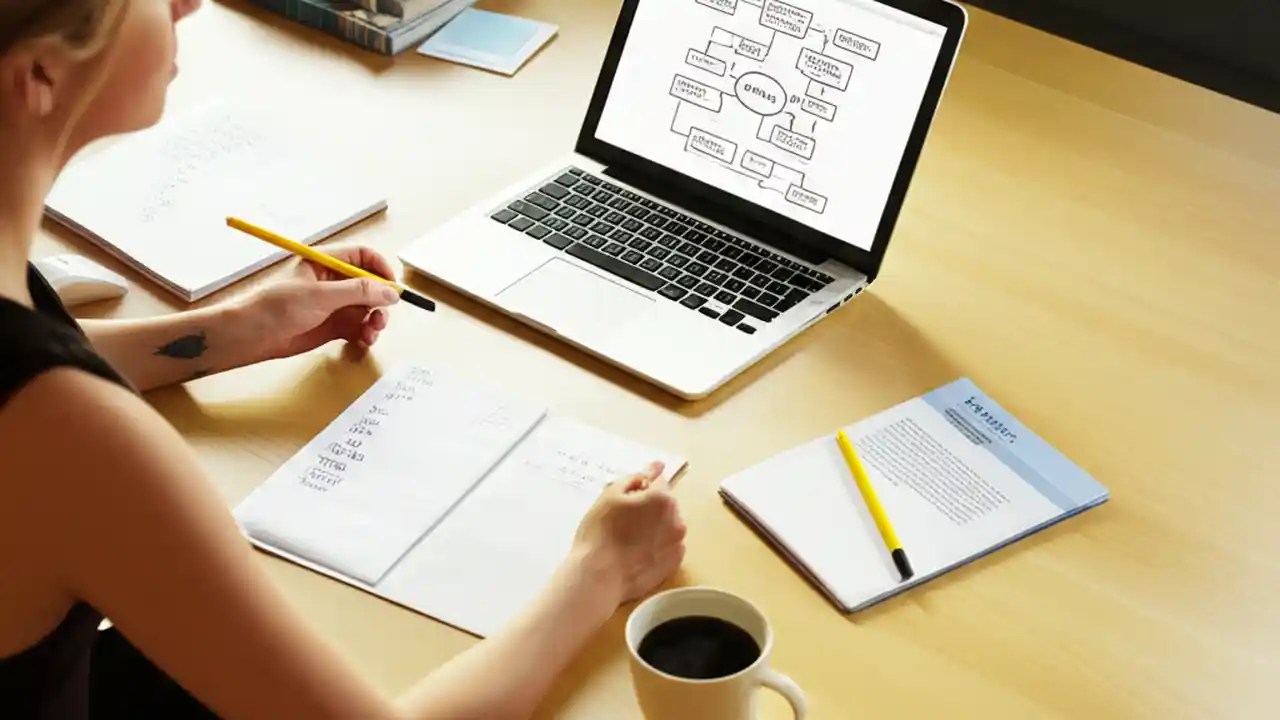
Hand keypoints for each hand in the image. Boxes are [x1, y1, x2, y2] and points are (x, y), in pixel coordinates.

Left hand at [244, 246, 401, 360]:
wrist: (254, 336)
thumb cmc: (279, 306)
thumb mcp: (322, 295)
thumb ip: (359, 292)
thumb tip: (391, 292)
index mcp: (327, 263)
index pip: (363, 257)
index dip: (380, 270)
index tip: (392, 287)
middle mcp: (334, 282)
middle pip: (370, 286)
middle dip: (380, 302)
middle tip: (380, 318)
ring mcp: (334, 305)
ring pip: (367, 309)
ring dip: (375, 321)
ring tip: (371, 333)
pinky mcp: (333, 326)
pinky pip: (359, 328)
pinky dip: (365, 335)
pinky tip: (363, 341)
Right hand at [572, 462, 686, 605]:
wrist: (599, 576)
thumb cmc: (600, 532)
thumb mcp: (611, 495)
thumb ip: (636, 478)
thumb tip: (657, 466)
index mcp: (662, 499)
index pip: (658, 482)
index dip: (642, 486)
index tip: (631, 495)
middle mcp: (676, 520)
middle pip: (664, 505)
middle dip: (648, 507)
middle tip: (623, 520)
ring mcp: (677, 544)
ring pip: (667, 526)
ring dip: (654, 526)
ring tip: (629, 539)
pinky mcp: (674, 564)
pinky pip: (668, 546)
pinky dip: (657, 545)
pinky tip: (637, 553)